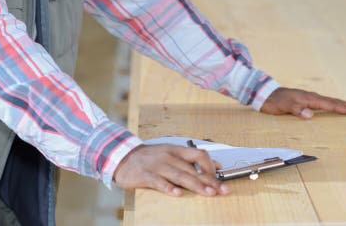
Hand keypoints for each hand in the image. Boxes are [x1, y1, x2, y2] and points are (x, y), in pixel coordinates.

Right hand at [112, 144, 229, 196]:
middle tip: (222, 190)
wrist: (124, 156)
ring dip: (195, 185)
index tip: (220, 178)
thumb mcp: (172, 153)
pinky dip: (168, 188)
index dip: (211, 167)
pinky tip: (177, 194)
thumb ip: (192, 159)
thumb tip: (215, 165)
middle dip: (209, 180)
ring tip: (207, 193)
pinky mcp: (146, 175)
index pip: (199, 155)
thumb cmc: (151, 157)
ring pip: (179, 175)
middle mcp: (169, 156)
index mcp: (177, 150)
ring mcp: (157, 165)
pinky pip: (159, 182)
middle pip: (192, 169)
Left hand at [260, 87, 345, 118]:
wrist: (265, 94)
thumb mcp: (283, 106)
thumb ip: (296, 110)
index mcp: (310, 99)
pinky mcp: (309, 101)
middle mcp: (314, 97)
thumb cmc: (275, 101)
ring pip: (334, 102)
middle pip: (337, 102)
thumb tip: (310, 115)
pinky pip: (328, 104)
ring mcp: (312, 99)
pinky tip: (341, 108)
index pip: (332, 105)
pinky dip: (338, 106)